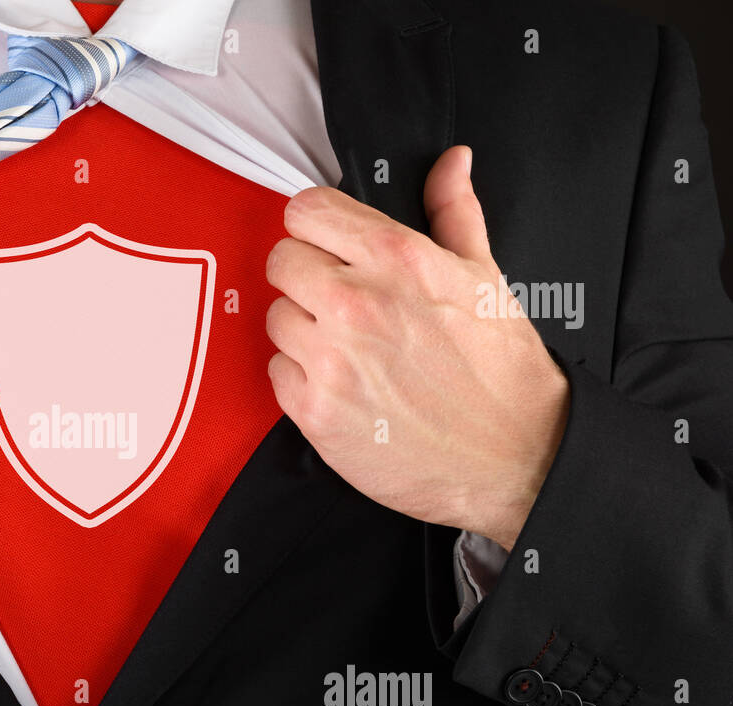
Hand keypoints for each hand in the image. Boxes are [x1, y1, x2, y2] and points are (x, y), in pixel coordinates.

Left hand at [264, 145, 567, 550]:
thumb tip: (450, 163)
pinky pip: (277, 372)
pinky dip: (302, 377)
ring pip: (276, 317)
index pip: (306, 210)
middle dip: (306, 274)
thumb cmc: (501, 371)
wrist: (515, 456)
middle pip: (281, 260)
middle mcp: (356, 304)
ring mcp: (331, 360)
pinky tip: (344, 383)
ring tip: (350, 348)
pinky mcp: (315, 410)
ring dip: (304, 328)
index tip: (327, 242)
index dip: (316, 225)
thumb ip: (454, 212)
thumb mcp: (485, 277)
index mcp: (396, 259)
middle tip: (341, 300)